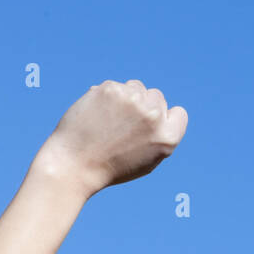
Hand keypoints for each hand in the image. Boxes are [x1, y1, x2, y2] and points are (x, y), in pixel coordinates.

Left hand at [33, 79, 187, 196]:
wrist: (75, 164)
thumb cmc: (111, 167)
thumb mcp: (148, 160)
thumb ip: (160, 136)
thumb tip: (163, 112)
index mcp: (168, 137)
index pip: (178, 113)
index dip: (163, 119)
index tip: (147, 127)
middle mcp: (153, 116)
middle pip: (157, 97)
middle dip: (144, 106)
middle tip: (123, 126)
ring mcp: (132, 100)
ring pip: (136, 87)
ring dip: (127, 99)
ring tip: (110, 121)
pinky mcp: (111, 89)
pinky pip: (116, 86)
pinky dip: (107, 97)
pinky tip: (97, 114)